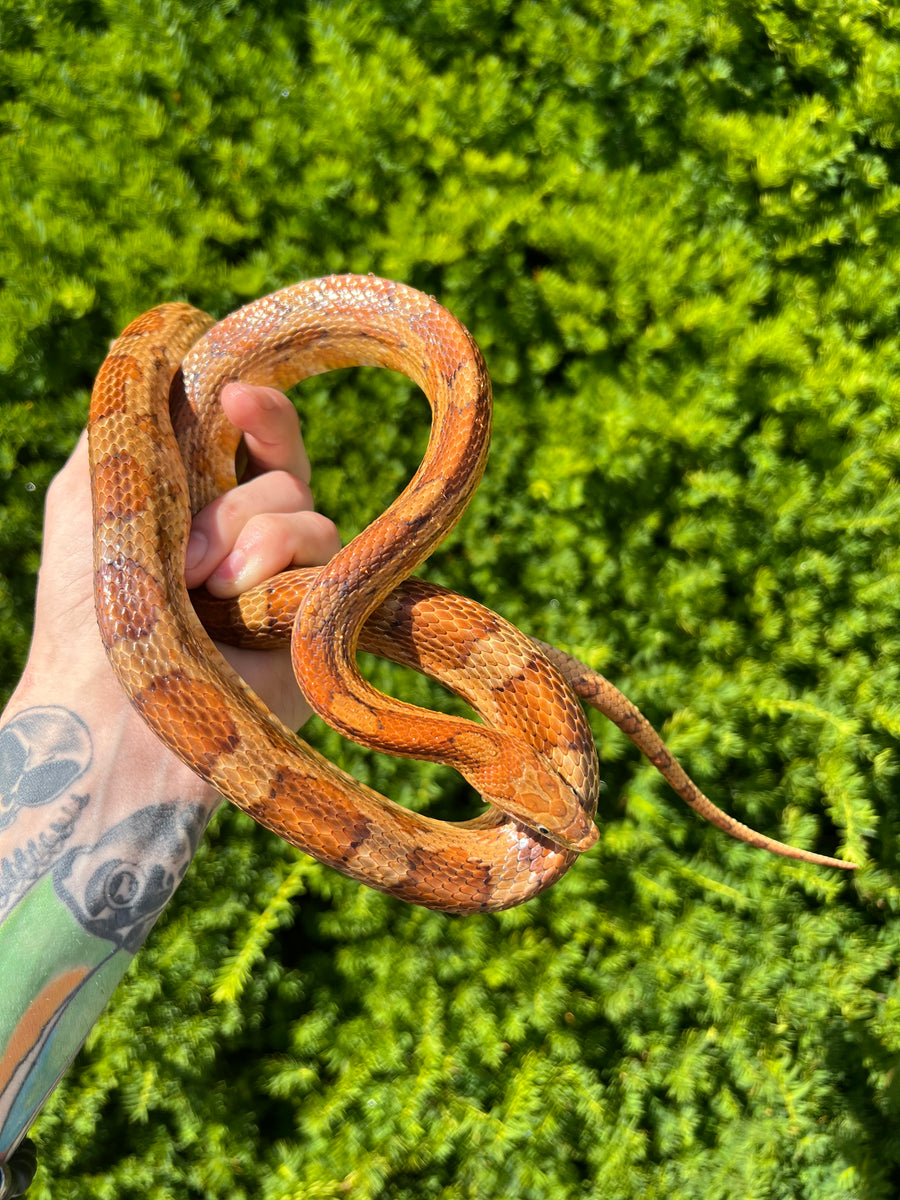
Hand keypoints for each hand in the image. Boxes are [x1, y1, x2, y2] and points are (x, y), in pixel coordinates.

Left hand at [27, 383, 339, 732]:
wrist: (117, 701)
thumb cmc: (89, 600)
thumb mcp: (88, 489)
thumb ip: (131, 422)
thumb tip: (182, 361)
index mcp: (197, 496)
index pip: (247, 429)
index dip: (253, 406)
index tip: (234, 397)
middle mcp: (247, 527)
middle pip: (283, 458)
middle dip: (234, 493)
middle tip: (190, 545)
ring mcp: (284, 569)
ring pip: (300, 501)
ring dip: (246, 535)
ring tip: (203, 589)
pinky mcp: (317, 607)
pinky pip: (324, 546)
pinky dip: (276, 565)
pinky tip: (237, 605)